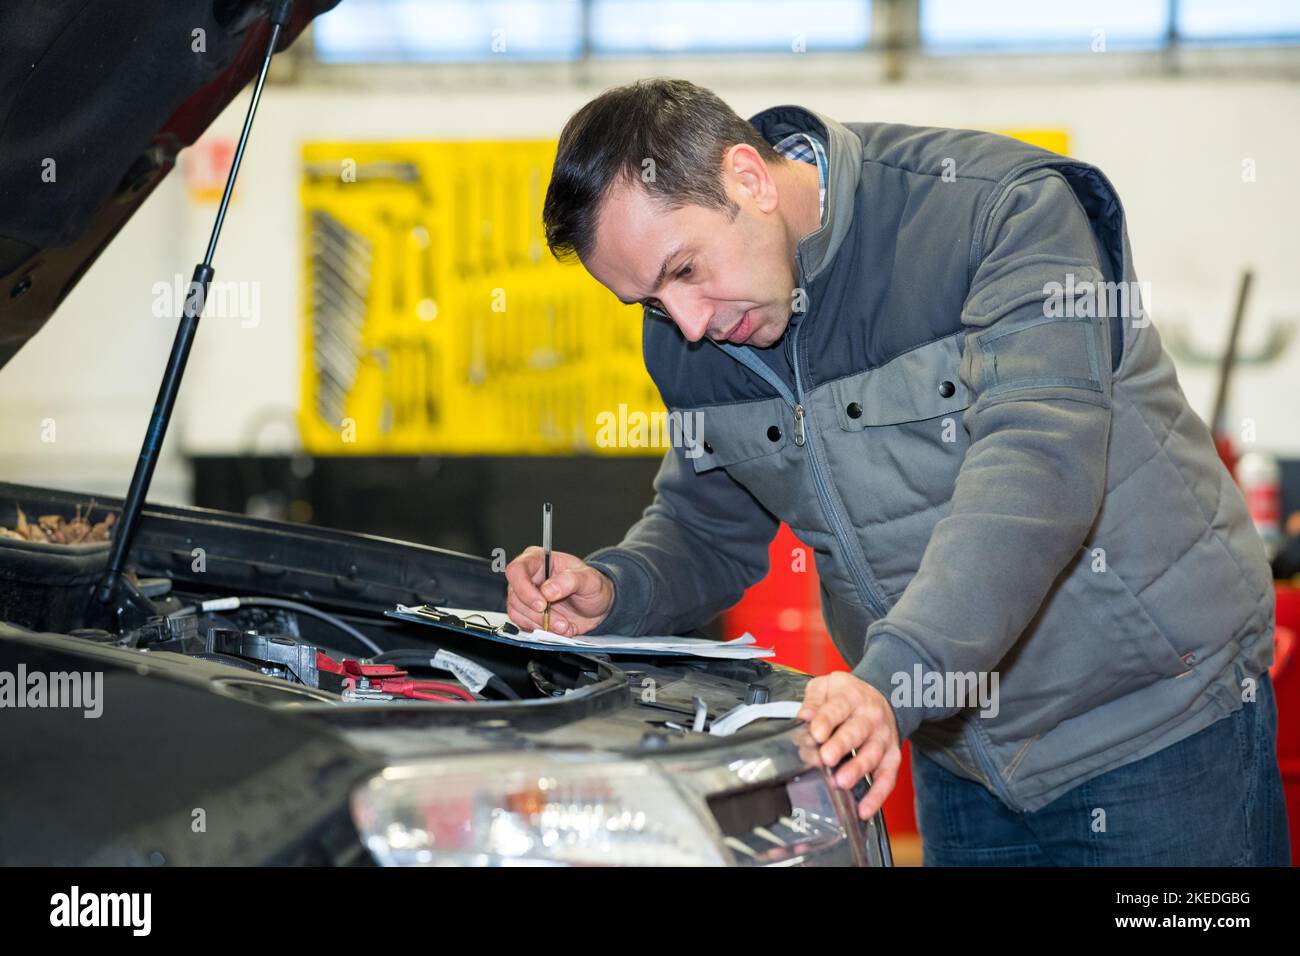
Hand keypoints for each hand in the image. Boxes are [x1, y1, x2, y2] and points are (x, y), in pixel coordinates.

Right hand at [504, 546, 614, 636]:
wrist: (598, 607)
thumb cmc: (592, 587)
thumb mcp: (589, 579)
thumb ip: (569, 580)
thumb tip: (547, 590)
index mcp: (539, 560)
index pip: (516, 570)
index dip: (524, 589)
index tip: (542, 604)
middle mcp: (528, 577)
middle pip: (515, 596)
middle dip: (538, 613)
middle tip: (560, 621)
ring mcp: (526, 597)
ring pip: (517, 613)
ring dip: (542, 624)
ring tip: (564, 625)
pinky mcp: (528, 614)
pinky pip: (523, 624)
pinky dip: (542, 630)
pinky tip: (558, 628)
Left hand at [797, 671, 900, 820]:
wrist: (885, 697)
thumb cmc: (849, 696)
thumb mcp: (828, 686)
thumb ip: (814, 700)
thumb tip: (804, 716)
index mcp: (852, 697)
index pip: (837, 708)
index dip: (826, 721)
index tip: (816, 733)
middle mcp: (871, 718)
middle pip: (856, 732)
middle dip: (841, 746)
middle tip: (826, 758)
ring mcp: (882, 739)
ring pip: (871, 756)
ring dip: (856, 770)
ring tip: (841, 782)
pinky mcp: (891, 758)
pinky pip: (887, 779)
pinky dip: (877, 795)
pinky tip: (864, 808)